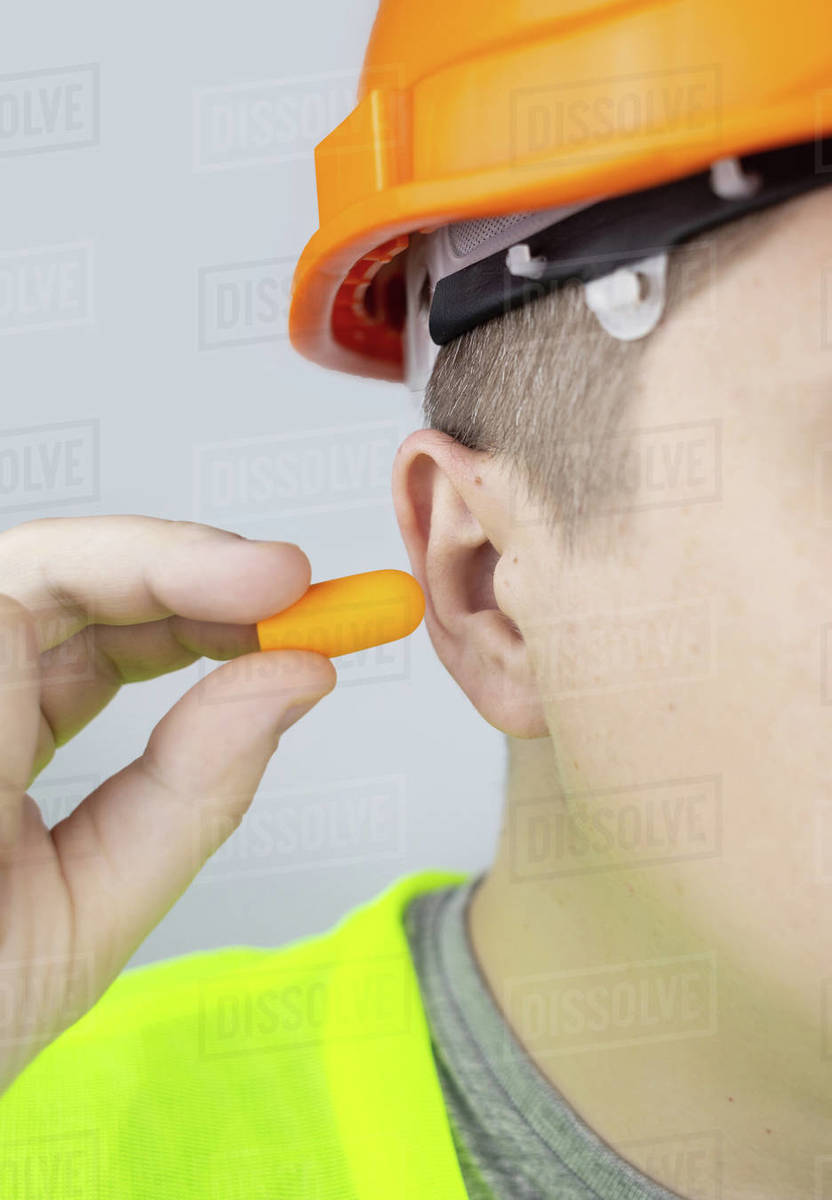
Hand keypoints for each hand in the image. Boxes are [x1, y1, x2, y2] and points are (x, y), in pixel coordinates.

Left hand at [0, 516, 335, 1092]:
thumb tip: (291, 679)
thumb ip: (189, 798)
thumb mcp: (78, 935)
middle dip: (181, 575)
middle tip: (295, 597)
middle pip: (50, 580)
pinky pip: (58, 652)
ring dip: (175, 602)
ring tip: (274, 625)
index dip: (161, 565)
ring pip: (59, 605)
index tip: (274, 585)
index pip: (34, 592)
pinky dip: (145, 643)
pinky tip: (211, 650)